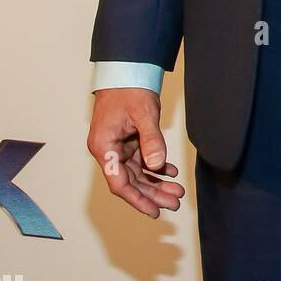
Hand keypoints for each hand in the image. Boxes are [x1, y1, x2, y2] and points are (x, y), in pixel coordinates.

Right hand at [87, 88, 184, 217]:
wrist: (127, 69)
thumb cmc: (129, 89)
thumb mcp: (143, 114)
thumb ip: (151, 140)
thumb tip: (157, 166)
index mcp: (104, 146)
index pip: (119, 182)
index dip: (137, 199)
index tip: (154, 211)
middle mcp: (108, 150)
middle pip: (131, 181)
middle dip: (153, 193)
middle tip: (174, 203)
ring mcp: (118, 146)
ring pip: (138, 173)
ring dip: (156, 182)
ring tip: (177, 192)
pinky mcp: (128, 140)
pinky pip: (142, 160)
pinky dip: (156, 167)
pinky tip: (170, 173)